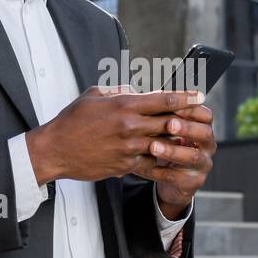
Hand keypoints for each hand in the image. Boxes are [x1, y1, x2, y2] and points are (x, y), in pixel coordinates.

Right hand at [24, 86, 205, 183]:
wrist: (55, 150)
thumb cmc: (72, 120)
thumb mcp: (95, 95)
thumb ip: (119, 91)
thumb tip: (137, 91)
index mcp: (124, 106)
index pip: (164, 100)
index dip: (185, 97)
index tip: (200, 95)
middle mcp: (130, 127)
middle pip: (170, 122)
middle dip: (188, 119)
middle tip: (202, 116)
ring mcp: (129, 149)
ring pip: (164, 144)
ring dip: (177, 141)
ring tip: (189, 137)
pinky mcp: (125, 166)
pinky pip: (151, 163)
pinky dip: (162, 159)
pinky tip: (170, 156)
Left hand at [147, 102, 215, 217]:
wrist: (172, 179)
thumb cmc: (167, 145)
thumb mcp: (167, 128)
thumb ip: (162, 113)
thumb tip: (144, 93)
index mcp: (203, 127)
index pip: (205, 115)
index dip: (191, 109)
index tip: (173, 104)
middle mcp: (207, 146)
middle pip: (205, 133)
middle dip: (187, 128)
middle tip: (169, 124)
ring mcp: (202, 165)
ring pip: (192, 157)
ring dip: (173, 151)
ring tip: (153, 147)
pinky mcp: (193, 183)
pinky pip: (176, 177)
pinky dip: (158, 172)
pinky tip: (142, 166)